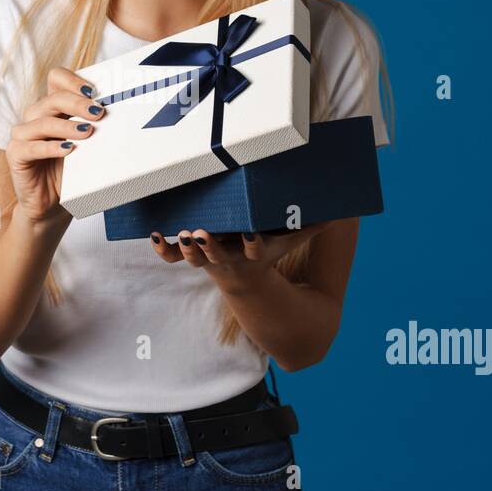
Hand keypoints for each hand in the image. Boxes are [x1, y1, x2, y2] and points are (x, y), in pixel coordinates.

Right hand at [5, 67, 103, 227]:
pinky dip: (51, 147)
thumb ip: (93, 126)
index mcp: (52, 107)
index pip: (56, 78)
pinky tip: (68, 150)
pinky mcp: (15, 154)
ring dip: (67, 126)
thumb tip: (117, 113)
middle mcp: (35, 116)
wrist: (53, 204)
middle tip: (98, 113)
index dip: (73, 80)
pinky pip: (31, 146)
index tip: (95, 92)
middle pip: (52, 98)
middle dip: (77, 103)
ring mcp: (22, 134)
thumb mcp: (86, 145)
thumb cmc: (71, 171)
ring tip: (87, 133)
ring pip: (42, 121)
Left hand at [147, 222, 332, 292]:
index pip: (253, 249)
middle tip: (202, 232)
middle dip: (210, 244)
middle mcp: (228, 258)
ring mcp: (206, 258)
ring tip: (181, 234)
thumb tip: (338, 211)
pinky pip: (172, 255)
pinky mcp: (189, 254)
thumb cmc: (265, 251)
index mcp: (251, 254)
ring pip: (193, 256)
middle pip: (218, 253)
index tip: (249, 234)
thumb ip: (307, 227)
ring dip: (185, 248)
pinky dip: (163, 247)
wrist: (243, 279)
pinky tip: (154, 234)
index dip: (251, 243)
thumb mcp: (287, 241)